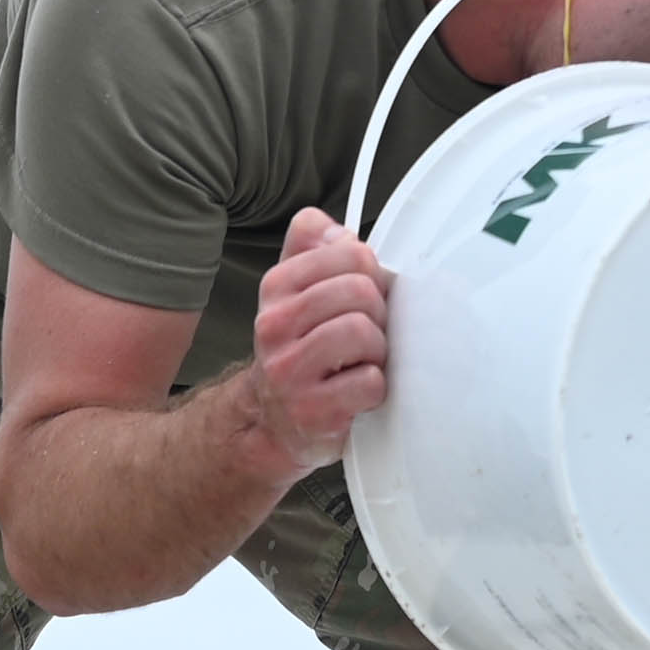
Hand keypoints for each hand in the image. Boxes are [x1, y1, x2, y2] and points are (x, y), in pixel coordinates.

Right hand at [232, 209, 391, 471]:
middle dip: (377, 311)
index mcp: (277, 287)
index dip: (372, 272)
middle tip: (369, 332)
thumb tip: (335, 228)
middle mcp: (274, 325)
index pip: (348, 251)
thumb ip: (313, 248)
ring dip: (377, 349)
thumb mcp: (296, 293)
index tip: (364, 295)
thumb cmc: (299, 352)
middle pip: (358, 290)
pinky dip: (376, 387)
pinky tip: (359, 391)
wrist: (272, 422)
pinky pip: (370, 381)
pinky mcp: (313, 410)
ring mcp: (289, 370)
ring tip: (364, 361)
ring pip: (362, 332)